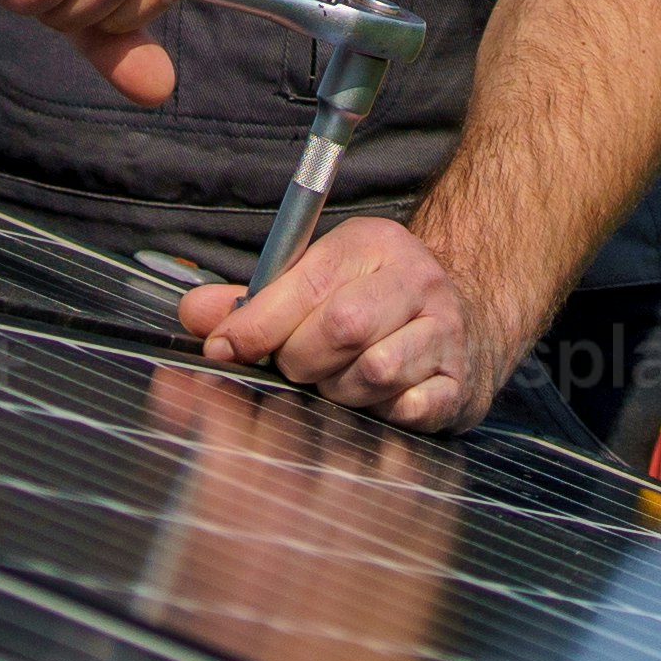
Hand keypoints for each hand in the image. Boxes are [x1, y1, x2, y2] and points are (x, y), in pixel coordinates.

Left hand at [179, 215, 508, 433]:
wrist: (466, 319)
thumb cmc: (371, 303)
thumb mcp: (316, 282)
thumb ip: (253, 301)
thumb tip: (193, 314)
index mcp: (373, 245)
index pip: (307, 284)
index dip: (257, 324)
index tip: (223, 349)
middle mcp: (416, 281)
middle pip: (343, 326)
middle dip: (301, 360)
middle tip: (296, 369)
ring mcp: (445, 332)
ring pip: (374, 373)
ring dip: (340, 391)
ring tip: (337, 383)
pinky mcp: (460, 383)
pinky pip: (411, 409)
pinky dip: (382, 414)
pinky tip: (376, 404)